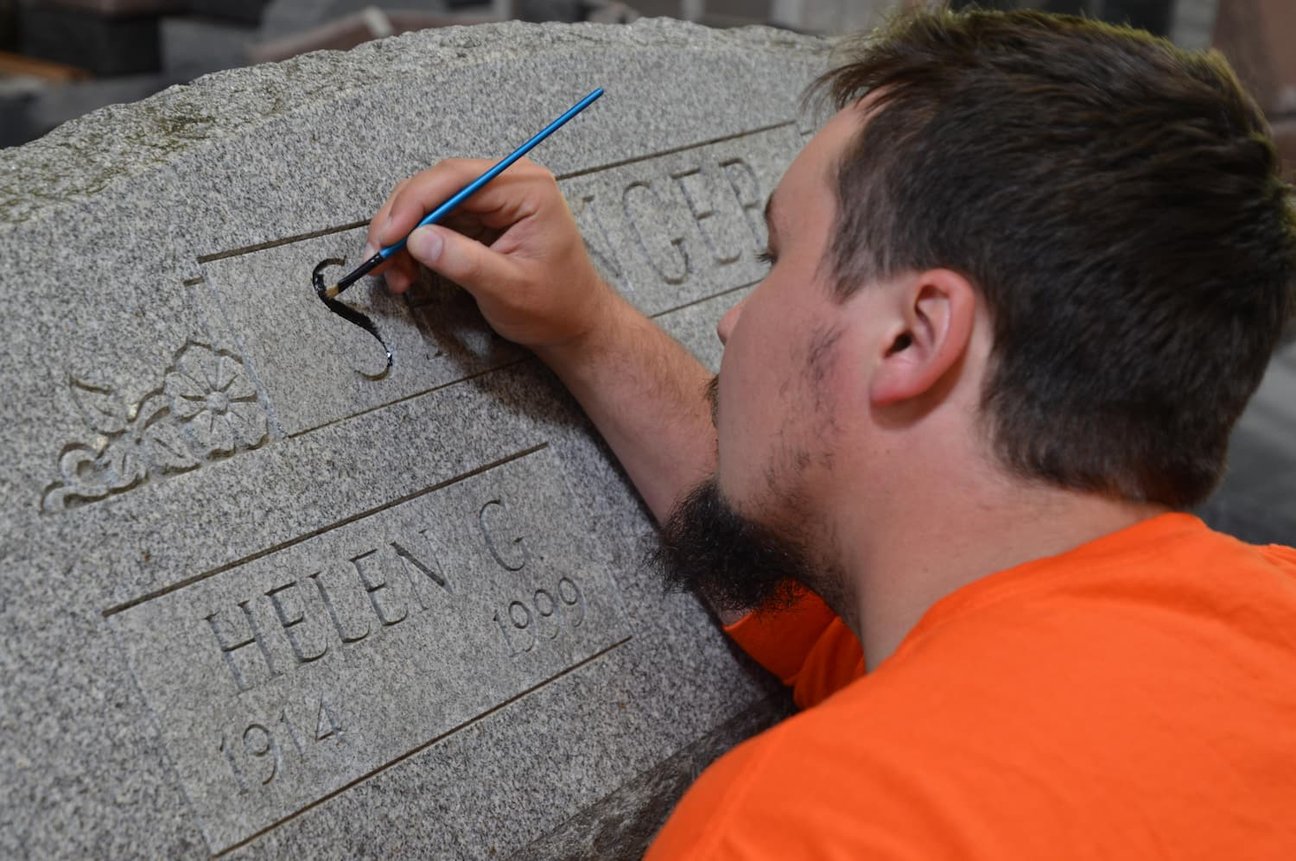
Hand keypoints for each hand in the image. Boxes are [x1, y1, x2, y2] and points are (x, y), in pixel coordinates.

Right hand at [366, 157, 615, 352]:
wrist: (573, 326)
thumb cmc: (556, 307)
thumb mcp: (509, 289)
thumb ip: (464, 262)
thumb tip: (418, 239)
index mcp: (525, 189)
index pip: (456, 178)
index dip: (414, 203)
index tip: (389, 234)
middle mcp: (507, 185)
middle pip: (436, 186)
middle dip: (400, 221)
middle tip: (377, 255)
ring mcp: (492, 202)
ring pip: (429, 205)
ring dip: (403, 237)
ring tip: (390, 272)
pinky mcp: (480, 221)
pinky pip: (436, 223)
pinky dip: (415, 246)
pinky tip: (406, 272)